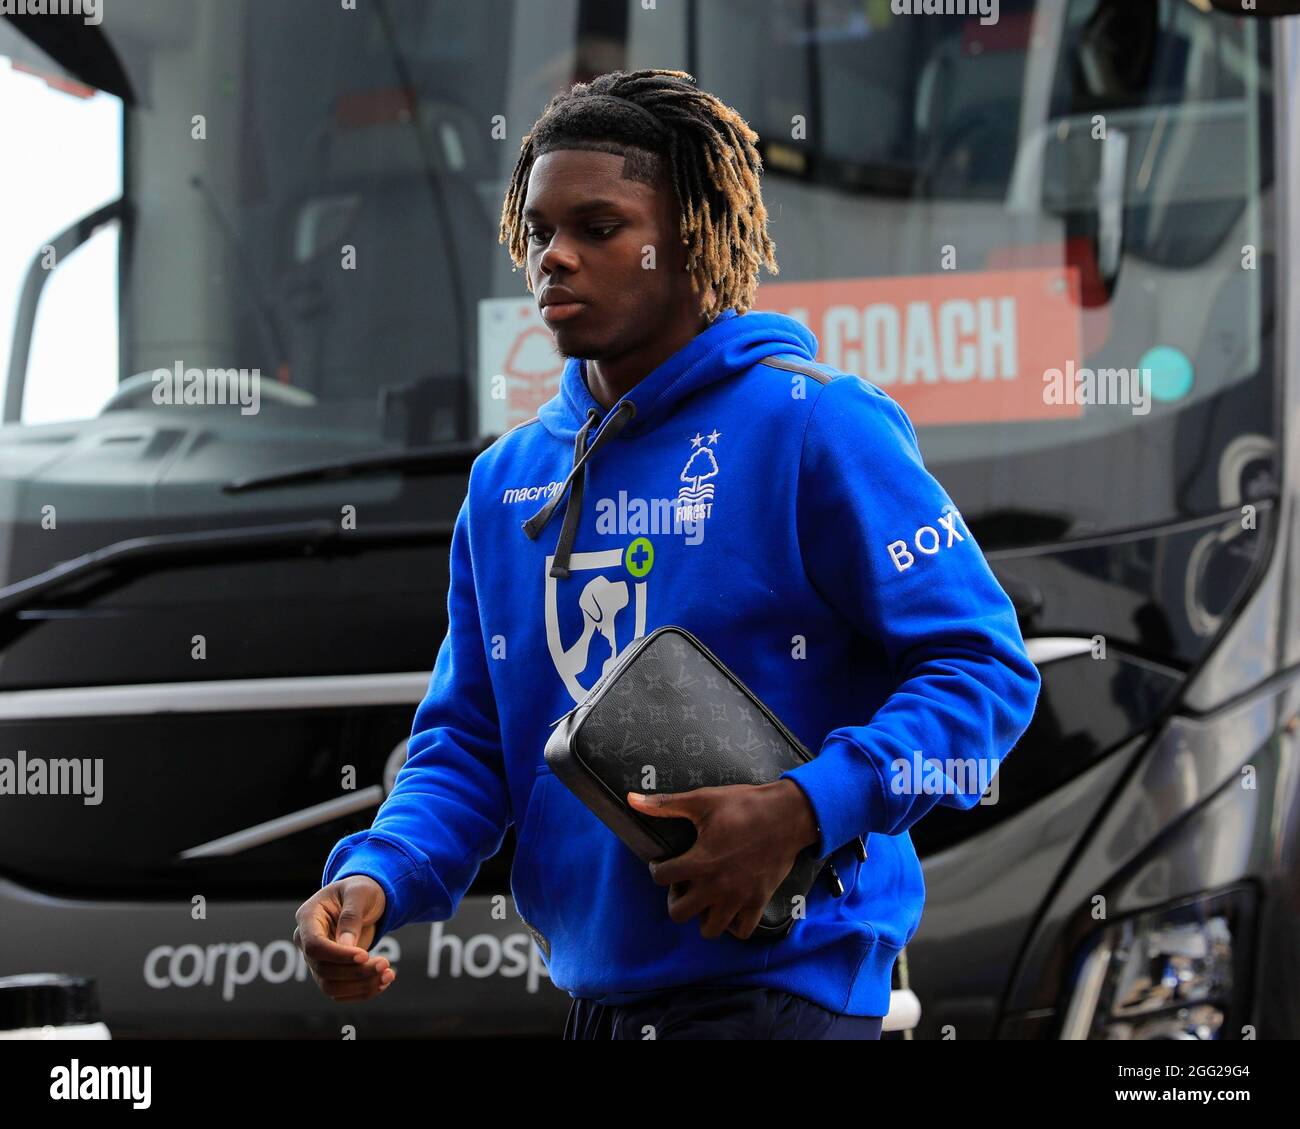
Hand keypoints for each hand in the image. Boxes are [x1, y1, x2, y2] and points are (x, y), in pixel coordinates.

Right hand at [293, 876, 395, 1001]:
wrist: (364, 899)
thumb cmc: (360, 890)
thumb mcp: (359, 893)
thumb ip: (351, 916)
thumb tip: (347, 946)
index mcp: (308, 917)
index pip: (314, 945)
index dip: (338, 955)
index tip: (365, 955)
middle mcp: (307, 941)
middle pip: (323, 969)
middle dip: (356, 972)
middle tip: (385, 964)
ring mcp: (317, 959)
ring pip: (330, 985)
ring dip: (361, 985)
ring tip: (388, 975)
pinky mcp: (331, 972)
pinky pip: (341, 991)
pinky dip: (362, 991)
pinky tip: (383, 982)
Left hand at [627, 780, 818, 940]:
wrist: (788, 815)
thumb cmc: (744, 805)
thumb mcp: (702, 800)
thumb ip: (664, 804)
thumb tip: (631, 799)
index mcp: (700, 862)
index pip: (661, 878)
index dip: (657, 869)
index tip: (665, 862)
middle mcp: (716, 886)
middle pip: (680, 914)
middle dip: (676, 899)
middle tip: (685, 882)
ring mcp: (738, 898)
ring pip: (709, 930)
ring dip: (702, 916)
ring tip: (705, 896)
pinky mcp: (759, 902)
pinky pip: (741, 931)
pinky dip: (733, 925)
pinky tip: (729, 906)